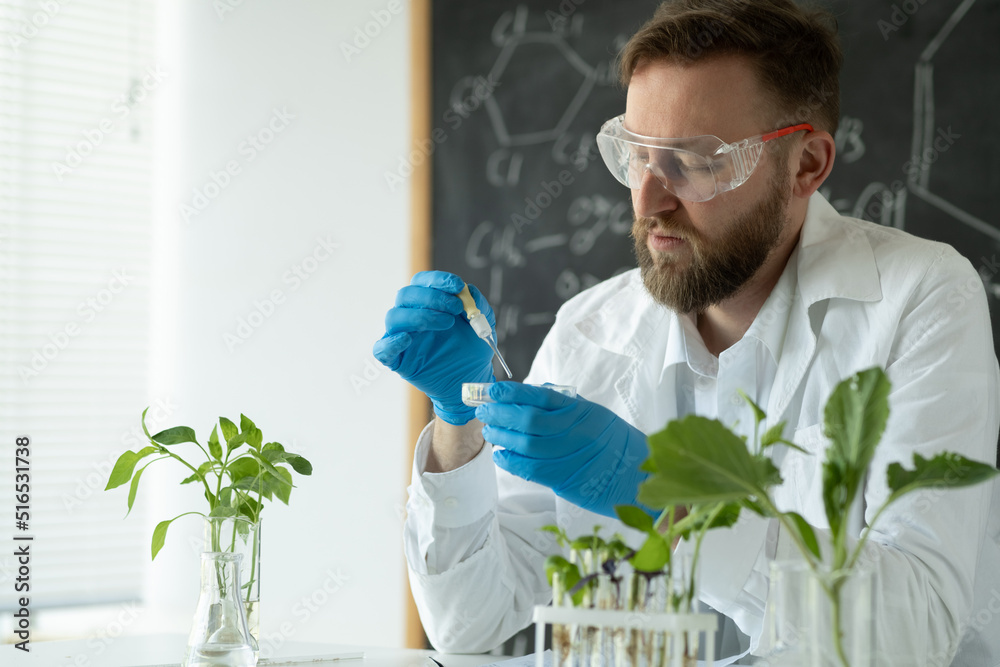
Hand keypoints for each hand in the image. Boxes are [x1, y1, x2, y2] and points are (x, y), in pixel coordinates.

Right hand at [373, 271, 495, 424]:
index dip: (437, 280)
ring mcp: (403, 337)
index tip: (457, 286)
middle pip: (405, 295)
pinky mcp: (398, 360)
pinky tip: (408, 339)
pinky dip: (391, 342)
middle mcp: (411, 317)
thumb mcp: (484, 324)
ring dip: (419, 316)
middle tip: (456, 308)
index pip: (421, 282)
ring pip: (393, 317)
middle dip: (432, 297)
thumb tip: (468, 290)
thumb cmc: (472, 349)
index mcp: (428, 304)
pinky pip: (381, 349)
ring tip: (447, 324)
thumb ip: (478, 305)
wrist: (472, 377)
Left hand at [476, 382, 649, 516]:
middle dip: (500, 413)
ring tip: (490, 432)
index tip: (494, 390)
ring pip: (524, 444)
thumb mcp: (592, 413)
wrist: (631, 474)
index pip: (541, 396)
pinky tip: (500, 455)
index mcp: (579, 410)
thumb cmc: (610, 440)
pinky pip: (528, 468)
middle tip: (484, 411)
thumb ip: (563, 404)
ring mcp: (567, 455)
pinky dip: (510, 461)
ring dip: (501, 437)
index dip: (513, 392)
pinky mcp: (562, 477)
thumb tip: (528, 394)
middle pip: (528, 419)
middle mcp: (573, 431)